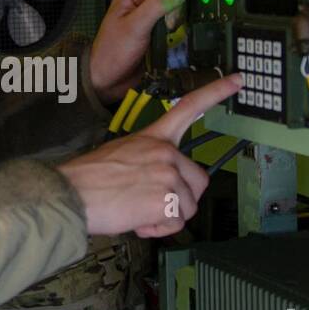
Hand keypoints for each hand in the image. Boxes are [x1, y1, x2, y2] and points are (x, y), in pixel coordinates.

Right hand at [57, 74, 242, 237]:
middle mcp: (165, 153)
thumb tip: (160, 186)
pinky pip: (176, 224)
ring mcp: (167, 175)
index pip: (188, 107)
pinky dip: (158, 229)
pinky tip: (137, 220)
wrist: (70, 195)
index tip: (238, 80)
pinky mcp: (166, 200)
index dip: (216, 91)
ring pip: (188, 207)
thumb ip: (149, 162)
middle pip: (199, 182)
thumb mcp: (121, 154)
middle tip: (152, 203)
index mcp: (154, 138)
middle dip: (181, 200)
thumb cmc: (88, 180)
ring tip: (137, 210)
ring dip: (167, 217)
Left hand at [88, 0, 187, 104]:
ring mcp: (148, 21)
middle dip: (178, 11)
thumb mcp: (135, 26)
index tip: (185, 2)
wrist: (107, 81)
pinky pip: (173, 32)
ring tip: (174, 36)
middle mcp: (141, 4)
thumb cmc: (112, 53)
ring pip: (174, 16)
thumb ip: (156, 5)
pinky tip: (176, 43)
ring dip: (179, 26)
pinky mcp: (155, 36)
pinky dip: (177, 36)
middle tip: (174, 25)